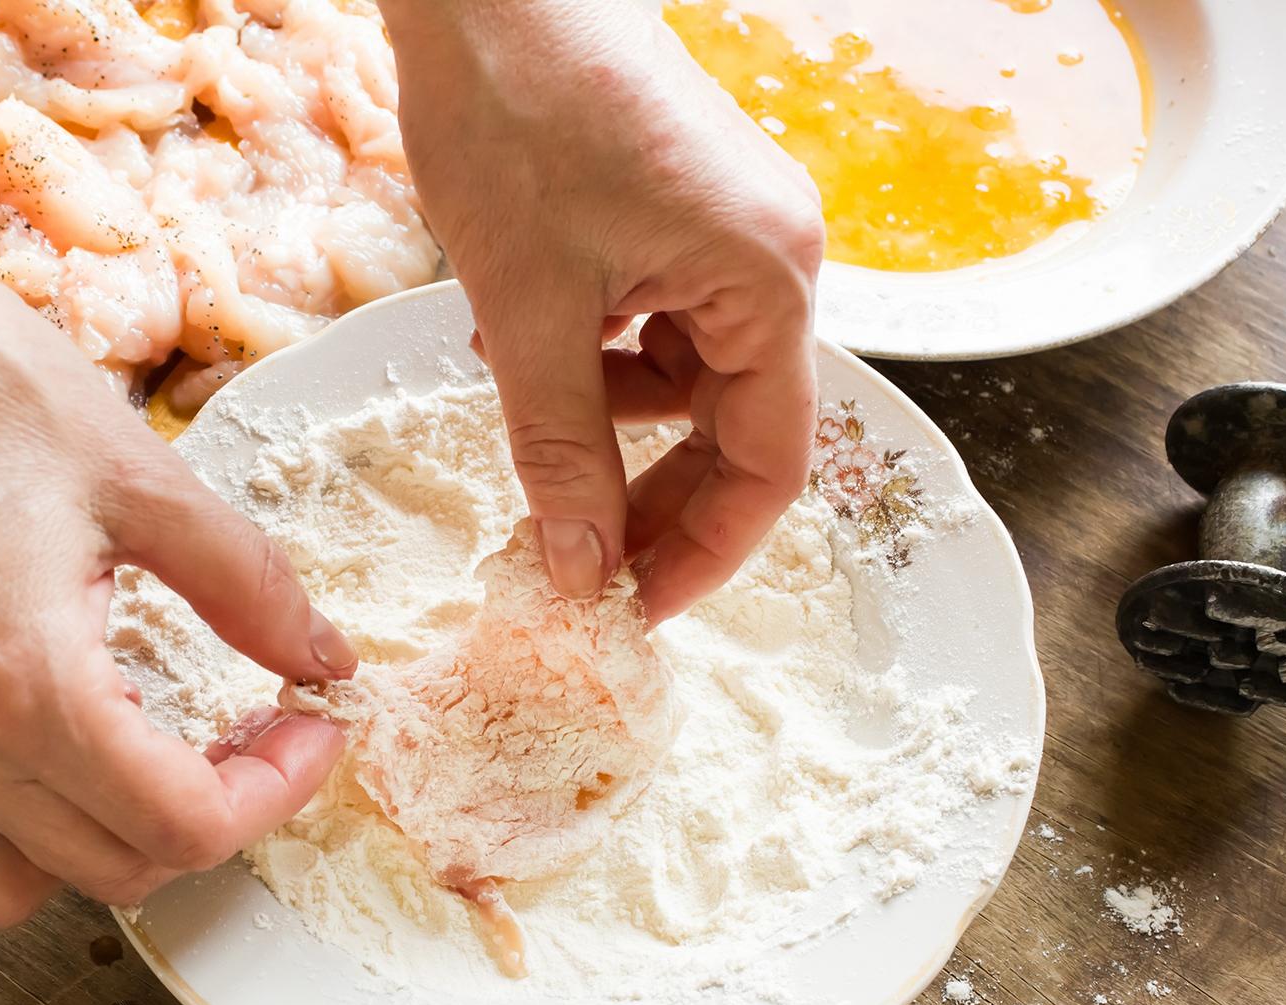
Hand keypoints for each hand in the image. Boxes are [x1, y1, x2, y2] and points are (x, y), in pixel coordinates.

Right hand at [0, 276, 354, 923]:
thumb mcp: (145, 476)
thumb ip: (249, 586)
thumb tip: (325, 659)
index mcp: (23, 684)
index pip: (182, 826)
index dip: (276, 789)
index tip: (310, 725)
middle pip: (116, 867)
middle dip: (214, 813)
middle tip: (255, 727)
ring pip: (16, 887)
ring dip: (108, 843)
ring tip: (155, 752)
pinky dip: (11, 833)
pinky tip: (56, 748)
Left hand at [382, 0, 823, 621]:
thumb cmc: (516, 114)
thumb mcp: (530, 310)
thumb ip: (561, 452)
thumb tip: (583, 572)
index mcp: (768, 281)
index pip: (770, 463)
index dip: (703, 551)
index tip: (632, 609)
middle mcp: (772, 255)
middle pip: (731, 422)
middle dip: (645, 489)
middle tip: (567, 550)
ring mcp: (728, 226)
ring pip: (679, 371)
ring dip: (598, 404)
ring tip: (513, 372)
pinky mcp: (678, 206)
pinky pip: (650, 314)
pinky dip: (588, 342)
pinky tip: (518, 320)